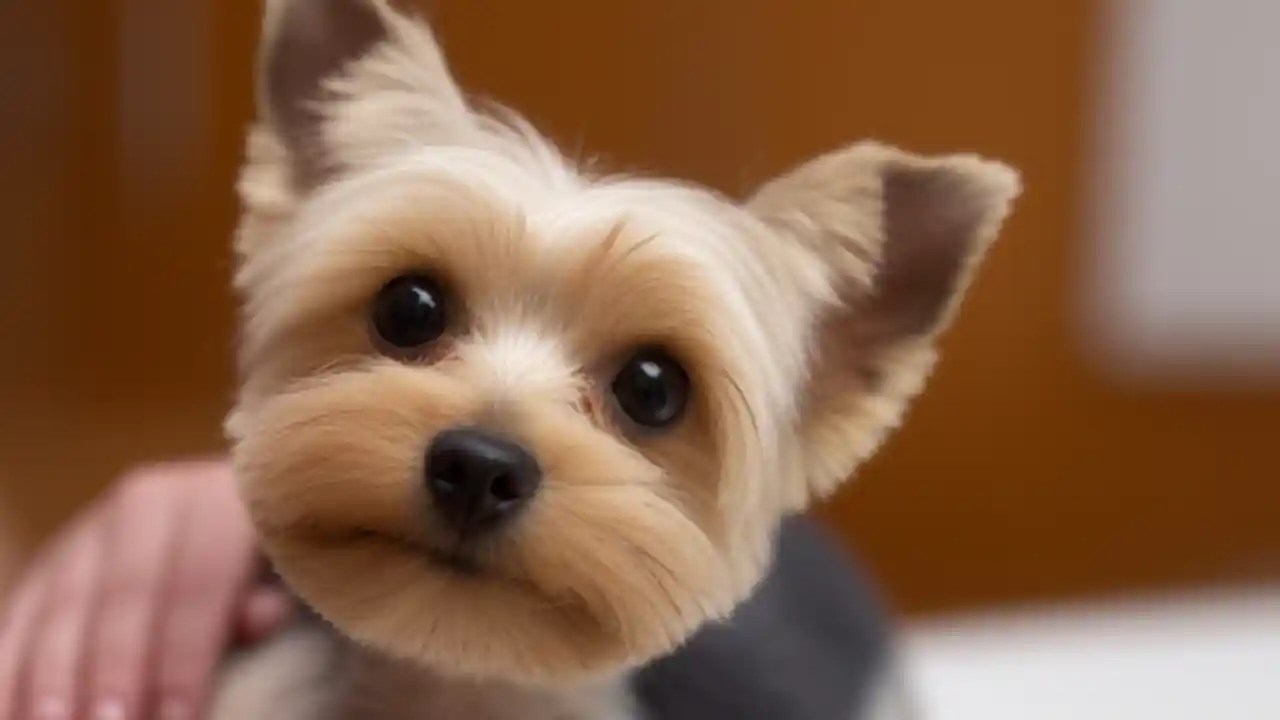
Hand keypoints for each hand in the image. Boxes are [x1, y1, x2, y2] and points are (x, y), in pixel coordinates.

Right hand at [0, 460, 291, 719]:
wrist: (241, 524)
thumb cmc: (286, 568)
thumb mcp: (296, 573)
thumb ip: (278, 595)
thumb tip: (257, 616)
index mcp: (223, 500)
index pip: (198, 587)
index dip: (184, 659)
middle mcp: (152, 501)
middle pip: (125, 596)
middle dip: (114, 672)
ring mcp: (97, 527)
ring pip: (65, 604)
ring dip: (52, 676)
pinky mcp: (58, 558)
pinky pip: (26, 610)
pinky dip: (12, 664)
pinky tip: (7, 710)